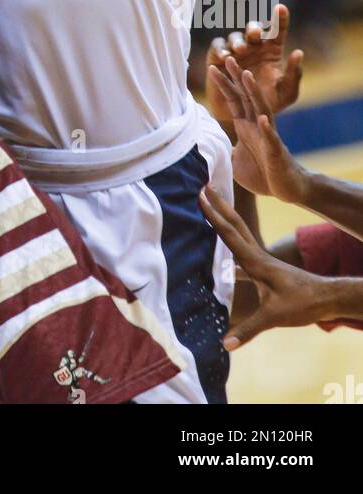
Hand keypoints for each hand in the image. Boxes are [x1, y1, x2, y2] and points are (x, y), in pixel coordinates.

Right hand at [200, 186, 332, 347]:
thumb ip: (248, 330)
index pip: (230, 234)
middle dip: (219, 204)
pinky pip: (241, 252)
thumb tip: (224, 343)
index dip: (213, 215)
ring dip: (225, 220)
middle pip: (234, 225)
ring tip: (212, 206)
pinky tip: (222, 256)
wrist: (326, 298)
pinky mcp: (264, 270)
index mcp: (256, 262)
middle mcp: (257, 256)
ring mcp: (261, 261)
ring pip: (239, 234)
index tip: (201, 194)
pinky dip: (230, 246)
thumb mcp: (274, 318)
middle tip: (204, 185)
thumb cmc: (302, 304)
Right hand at [206, 4, 303, 123]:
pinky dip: (221, 49)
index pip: (277, 31)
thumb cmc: (269, 103)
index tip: (281, 8)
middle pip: (253, 30)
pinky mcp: (218, 58)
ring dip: (238, 42)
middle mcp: (254, 47)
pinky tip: (226, 58)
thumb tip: (298, 52)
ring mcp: (235, 52)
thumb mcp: (287, 92)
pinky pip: (218, 47)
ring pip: (235, 37)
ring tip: (240, 51)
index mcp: (272, 52)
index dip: (280, 19)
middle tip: (254, 35)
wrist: (246, 117)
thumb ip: (294, 74)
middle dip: (254, 29)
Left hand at [208, 55, 308, 201]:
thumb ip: (222, 146)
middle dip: (238, 78)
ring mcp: (268, 137)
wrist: (287, 189)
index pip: (234, 100)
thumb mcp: (235, 158)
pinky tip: (262, 119)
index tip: (212, 67)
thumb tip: (203, 144)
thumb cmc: (262, 172)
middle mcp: (257, 126)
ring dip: (254, 92)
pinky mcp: (276, 153)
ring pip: (261, 109)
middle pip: (247, 97)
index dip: (224, 84)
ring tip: (247, 75)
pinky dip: (266, 129)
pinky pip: (271, 139)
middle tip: (229, 57)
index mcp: (246, 126)